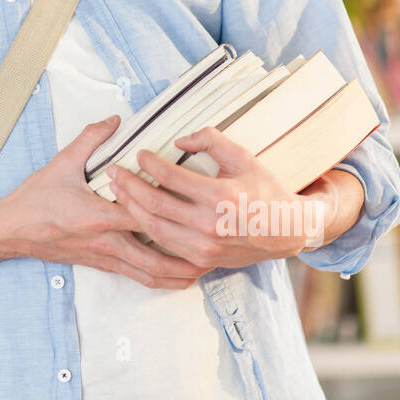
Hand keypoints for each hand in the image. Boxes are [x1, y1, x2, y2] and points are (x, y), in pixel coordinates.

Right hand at [0, 116, 216, 289]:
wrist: (12, 230)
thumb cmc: (36, 199)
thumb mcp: (63, 162)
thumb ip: (92, 138)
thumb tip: (116, 120)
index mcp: (101, 216)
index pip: (146, 216)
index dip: (174, 214)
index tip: (199, 209)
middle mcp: (108, 242)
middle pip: (157, 258)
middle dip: (188, 258)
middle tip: (215, 250)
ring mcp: (105, 257)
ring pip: (150, 274)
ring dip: (179, 274)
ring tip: (204, 268)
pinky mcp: (101, 264)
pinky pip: (137, 277)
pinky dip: (160, 279)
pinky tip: (176, 276)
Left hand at [106, 126, 331, 268]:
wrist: (285, 231)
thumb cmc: (263, 189)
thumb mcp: (243, 157)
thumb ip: (211, 140)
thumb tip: (178, 140)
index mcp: (220, 196)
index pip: (171, 177)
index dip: (149, 164)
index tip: (138, 153)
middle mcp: (210, 225)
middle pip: (155, 205)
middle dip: (129, 186)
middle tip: (113, 171)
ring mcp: (204, 247)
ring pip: (154, 228)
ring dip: (131, 208)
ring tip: (117, 190)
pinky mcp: (200, 260)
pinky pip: (164, 244)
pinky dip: (145, 228)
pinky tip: (135, 213)